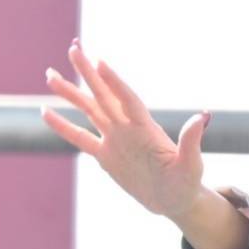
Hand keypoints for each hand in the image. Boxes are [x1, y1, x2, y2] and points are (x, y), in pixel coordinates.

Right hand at [42, 41, 210, 222]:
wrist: (176, 201)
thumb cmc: (187, 183)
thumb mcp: (192, 165)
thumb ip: (191, 141)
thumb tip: (203, 116)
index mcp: (147, 128)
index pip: (127, 100)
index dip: (115, 83)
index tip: (100, 62)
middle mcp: (128, 128)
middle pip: (104, 95)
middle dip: (89, 73)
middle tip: (73, 48)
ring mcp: (115, 140)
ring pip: (89, 110)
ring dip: (71, 93)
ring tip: (50, 74)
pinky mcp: (106, 156)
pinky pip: (80, 138)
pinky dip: (63, 126)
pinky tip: (45, 112)